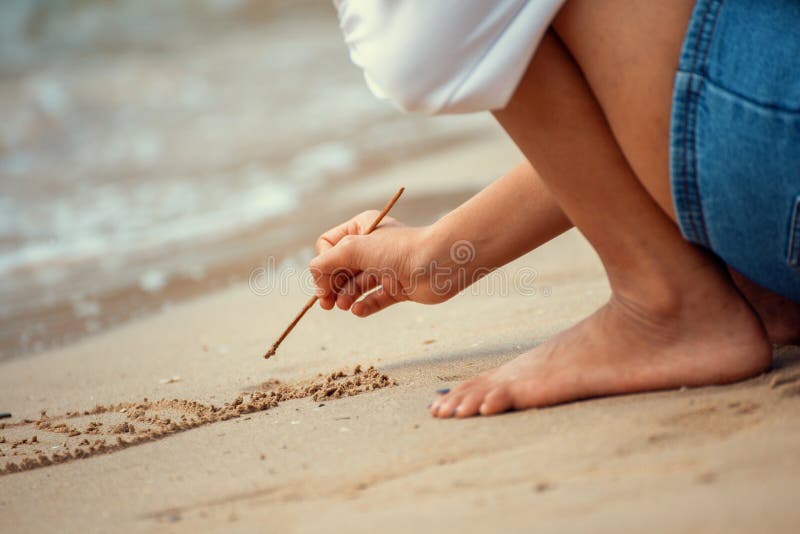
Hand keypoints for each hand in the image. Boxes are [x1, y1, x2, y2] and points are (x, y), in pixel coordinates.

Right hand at [310, 211, 456, 316]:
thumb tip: (315, 277)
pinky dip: (365, 306)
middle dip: (331, 285)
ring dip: (346, 296)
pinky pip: (375, 299)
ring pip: (356, 285)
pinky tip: (358, 311)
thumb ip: (326, 261)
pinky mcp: (399, 287)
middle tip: (327, 303)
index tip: (324, 280)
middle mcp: (373, 247)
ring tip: (345, 305)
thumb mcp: (353, 249)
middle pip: (340, 268)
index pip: (328, 245)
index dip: (323, 264)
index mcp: (361, 228)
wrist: (439, 263)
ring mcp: (386, 268)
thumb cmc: (397, 249)